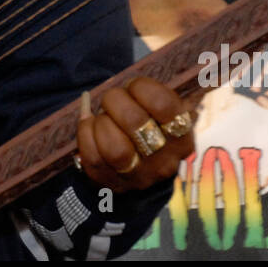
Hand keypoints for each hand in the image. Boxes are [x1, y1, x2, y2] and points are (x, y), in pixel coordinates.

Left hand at [75, 78, 194, 191]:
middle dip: (115, 100)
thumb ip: (150, 94)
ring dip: (102, 122)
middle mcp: (164, 159)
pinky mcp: (113, 183)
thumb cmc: (150, 128)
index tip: (133, 86)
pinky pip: (92, 156)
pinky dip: (86, 133)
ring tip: (103, 117)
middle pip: (135, 122)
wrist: (140, 172)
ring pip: (115, 148)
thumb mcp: (162, 112)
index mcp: (181, 135)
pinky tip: (91, 126)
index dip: (141, 87)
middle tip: (112, 99)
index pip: (163, 105)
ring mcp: (139, 175)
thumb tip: (129, 83)